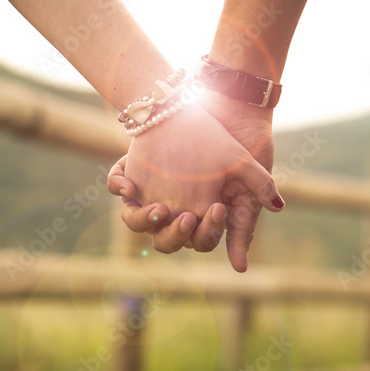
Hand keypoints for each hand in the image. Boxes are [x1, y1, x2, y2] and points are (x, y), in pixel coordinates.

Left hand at [107, 99, 281, 270]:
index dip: (207, 232)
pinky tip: (128, 183)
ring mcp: (150, 192)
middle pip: (166, 240)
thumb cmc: (233, 140)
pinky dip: (118, 185)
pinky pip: (117, 185)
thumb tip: (242, 268)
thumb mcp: (246, 169)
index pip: (199, 240)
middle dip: (174, 234)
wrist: (214, 102)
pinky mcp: (133, 171)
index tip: (216, 209)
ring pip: (137, 221)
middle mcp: (174, 209)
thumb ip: (252, 206)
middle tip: (186, 217)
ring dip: (144, 219)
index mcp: (200, 215)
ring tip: (159, 208)